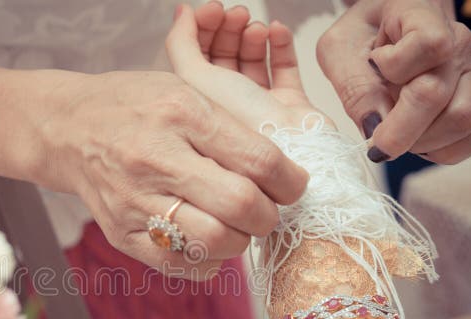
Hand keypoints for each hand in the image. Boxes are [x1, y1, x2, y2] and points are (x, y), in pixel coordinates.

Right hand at [41, 69, 308, 278]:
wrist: (68, 130)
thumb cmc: (134, 107)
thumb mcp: (184, 92)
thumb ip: (231, 129)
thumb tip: (281, 173)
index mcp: (180, 114)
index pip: (258, 160)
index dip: (290, 181)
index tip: (292, 185)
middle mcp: (155, 159)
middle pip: (239, 206)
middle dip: (268, 215)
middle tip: (265, 209)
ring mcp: (135, 202)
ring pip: (213, 242)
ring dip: (239, 240)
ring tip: (234, 225)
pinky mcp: (122, 234)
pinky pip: (180, 265)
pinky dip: (208, 261)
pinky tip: (208, 240)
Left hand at [166, 3, 331, 131]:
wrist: (285, 152)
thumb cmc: (238, 122)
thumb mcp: (195, 79)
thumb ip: (182, 44)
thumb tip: (180, 13)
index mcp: (201, 104)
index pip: (197, 58)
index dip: (203, 29)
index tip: (212, 9)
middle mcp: (229, 106)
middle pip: (224, 58)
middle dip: (229, 29)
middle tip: (236, 13)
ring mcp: (259, 105)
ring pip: (253, 61)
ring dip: (252, 36)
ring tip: (255, 27)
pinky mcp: (289, 105)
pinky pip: (284, 68)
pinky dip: (281, 45)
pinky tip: (276, 30)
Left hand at [317, 0, 470, 163]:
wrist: (381, 29)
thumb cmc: (360, 37)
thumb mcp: (339, 49)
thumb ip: (354, 86)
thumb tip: (375, 126)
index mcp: (425, 17)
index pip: (430, 45)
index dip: (395, 69)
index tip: (373, 68)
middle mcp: (457, 45)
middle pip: (440, 97)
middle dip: (400, 131)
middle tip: (376, 139)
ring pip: (463, 121)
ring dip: (422, 142)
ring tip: (398, 133)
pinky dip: (444, 150)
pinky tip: (418, 141)